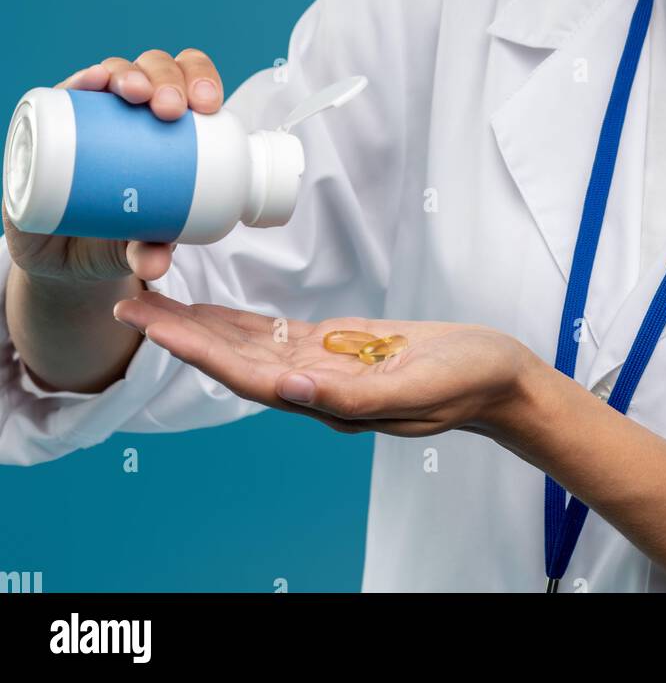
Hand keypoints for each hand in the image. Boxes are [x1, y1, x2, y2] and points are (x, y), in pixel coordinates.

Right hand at [3, 49, 223, 285]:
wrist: (63, 252)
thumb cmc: (119, 233)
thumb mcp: (139, 243)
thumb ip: (150, 249)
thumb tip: (155, 264)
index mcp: (171, 124)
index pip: (192, 82)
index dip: (203, 80)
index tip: (209, 105)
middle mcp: (134, 108)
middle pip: (157, 70)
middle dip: (167, 79)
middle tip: (170, 109)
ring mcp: (94, 111)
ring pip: (116, 72)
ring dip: (128, 73)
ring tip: (135, 93)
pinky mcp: (55, 123)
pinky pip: (68, 91)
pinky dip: (82, 79)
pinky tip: (93, 79)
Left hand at [112, 289, 537, 437]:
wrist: (499, 378)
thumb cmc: (467, 382)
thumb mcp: (417, 390)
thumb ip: (353, 397)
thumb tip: (288, 390)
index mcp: (328, 400)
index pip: (245, 374)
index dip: (196, 349)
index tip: (151, 324)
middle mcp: (314, 387)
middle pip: (233, 359)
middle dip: (181, 332)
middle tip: (131, 300)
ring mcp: (324, 369)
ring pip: (249, 346)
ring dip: (203, 325)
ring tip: (158, 301)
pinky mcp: (339, 349)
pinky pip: (279, 336)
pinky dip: (243, 322)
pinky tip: (219, 312)